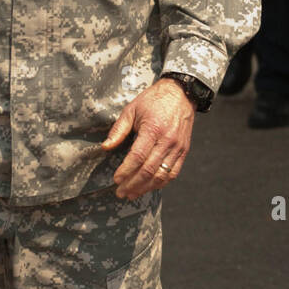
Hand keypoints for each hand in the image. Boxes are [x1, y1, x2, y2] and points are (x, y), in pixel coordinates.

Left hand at [104, 79, 195, 200]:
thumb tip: (105, 147)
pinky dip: (160, 183)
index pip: (138, 156)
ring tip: (132, 194)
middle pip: (149, 170)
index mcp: (153, 129)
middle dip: (132, 184)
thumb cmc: (153, 100)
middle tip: (120, 192)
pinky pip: (173, 173)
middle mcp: (167, 140)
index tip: (116, 179)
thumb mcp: (132, 109)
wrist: (181, 94)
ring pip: (161, 175)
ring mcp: (177, 147)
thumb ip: (119, 129)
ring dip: (145, 188)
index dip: (126, 171)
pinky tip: (149, 187)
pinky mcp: (183, 151)